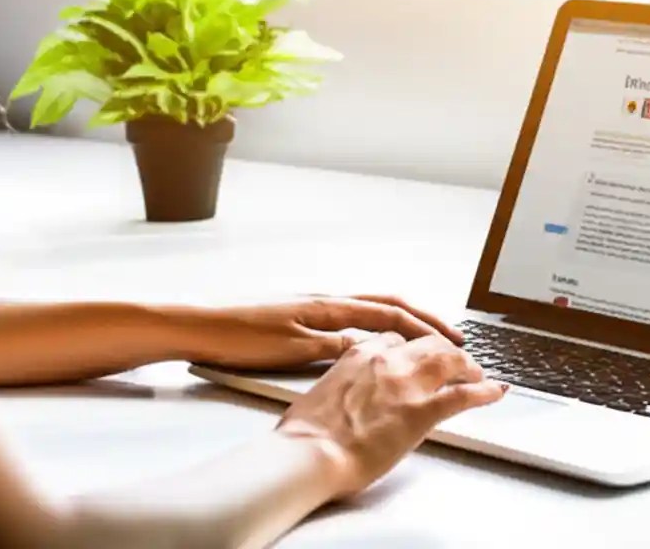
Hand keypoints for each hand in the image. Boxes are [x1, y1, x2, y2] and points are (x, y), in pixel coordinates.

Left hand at [174, 294, 464, 369]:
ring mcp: (312, 306)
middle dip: (422, 318)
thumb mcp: (292, 348)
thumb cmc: (239, 337)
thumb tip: (373, 346)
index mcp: (327, 306)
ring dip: (401, 320)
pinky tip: (375, 339)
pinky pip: (351, 317)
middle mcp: (324, 300)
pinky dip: (376, 325)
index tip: (452, 339)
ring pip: (369, 308)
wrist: (198, 325)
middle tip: (451, 334)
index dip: (424, 325)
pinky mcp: (299, 316)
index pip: (389, 313)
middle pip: (386, 303)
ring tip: (423, 336)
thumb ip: (334, 346)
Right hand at [277, 332, 506, 496]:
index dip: (412, 347)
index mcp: (360, 354)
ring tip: (478, 373)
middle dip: (446, 351)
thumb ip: (343, 384)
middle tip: (457, 361)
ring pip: (450, 360)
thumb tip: (347, 396)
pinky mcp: (423, 411)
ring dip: (467, 365)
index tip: (418, 354)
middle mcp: (387, 360)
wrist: (310, 452)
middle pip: (428, 343)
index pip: (396, 339)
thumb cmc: (306, 433)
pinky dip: (485, 392)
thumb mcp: (321, 392)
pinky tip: (495, 392)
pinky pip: (463, 395)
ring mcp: (408, 384)